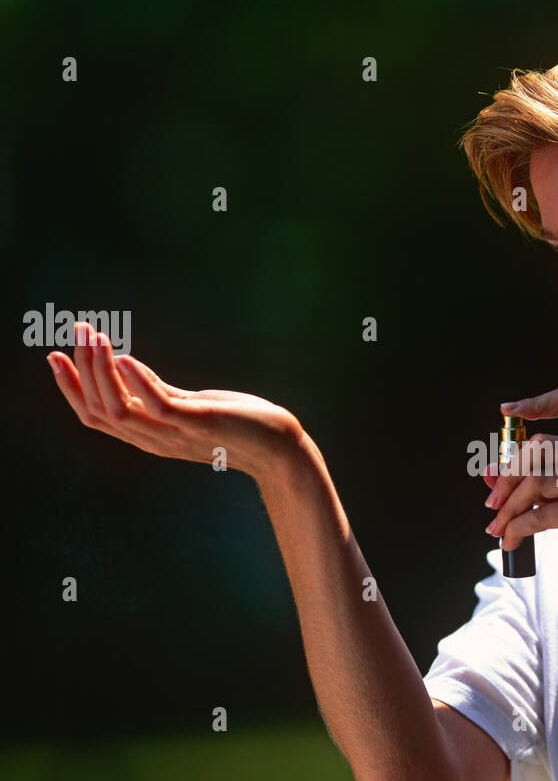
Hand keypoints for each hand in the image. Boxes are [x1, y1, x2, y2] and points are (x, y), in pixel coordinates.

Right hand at [46, 322, 302, 479]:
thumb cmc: (236, 424)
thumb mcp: (188, 406)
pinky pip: (158, 405)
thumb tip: (125, 366)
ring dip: (102, 370)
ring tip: (95, 336)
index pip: (94, 416)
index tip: (55, 356)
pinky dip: (137, 381)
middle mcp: (155, 439)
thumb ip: (156, 391)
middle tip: (79, 331)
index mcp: (148, 435)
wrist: (279, 448)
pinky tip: (125, 356)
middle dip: (82, 370)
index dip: (71, 388)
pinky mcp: (199, 424)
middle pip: (99, 410)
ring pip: (120, 408)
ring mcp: (176, 433)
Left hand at [482, 382, 557, 592]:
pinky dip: (517, 528)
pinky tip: (511, 541)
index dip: (537, 401)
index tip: (506, 412)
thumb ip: (538, 481)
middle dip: (508, 475)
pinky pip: (539, 514)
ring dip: (508, 507)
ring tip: (498, 527)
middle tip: (492, 502)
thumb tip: (487, 472)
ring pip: (535, 480)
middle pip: (540, 445)